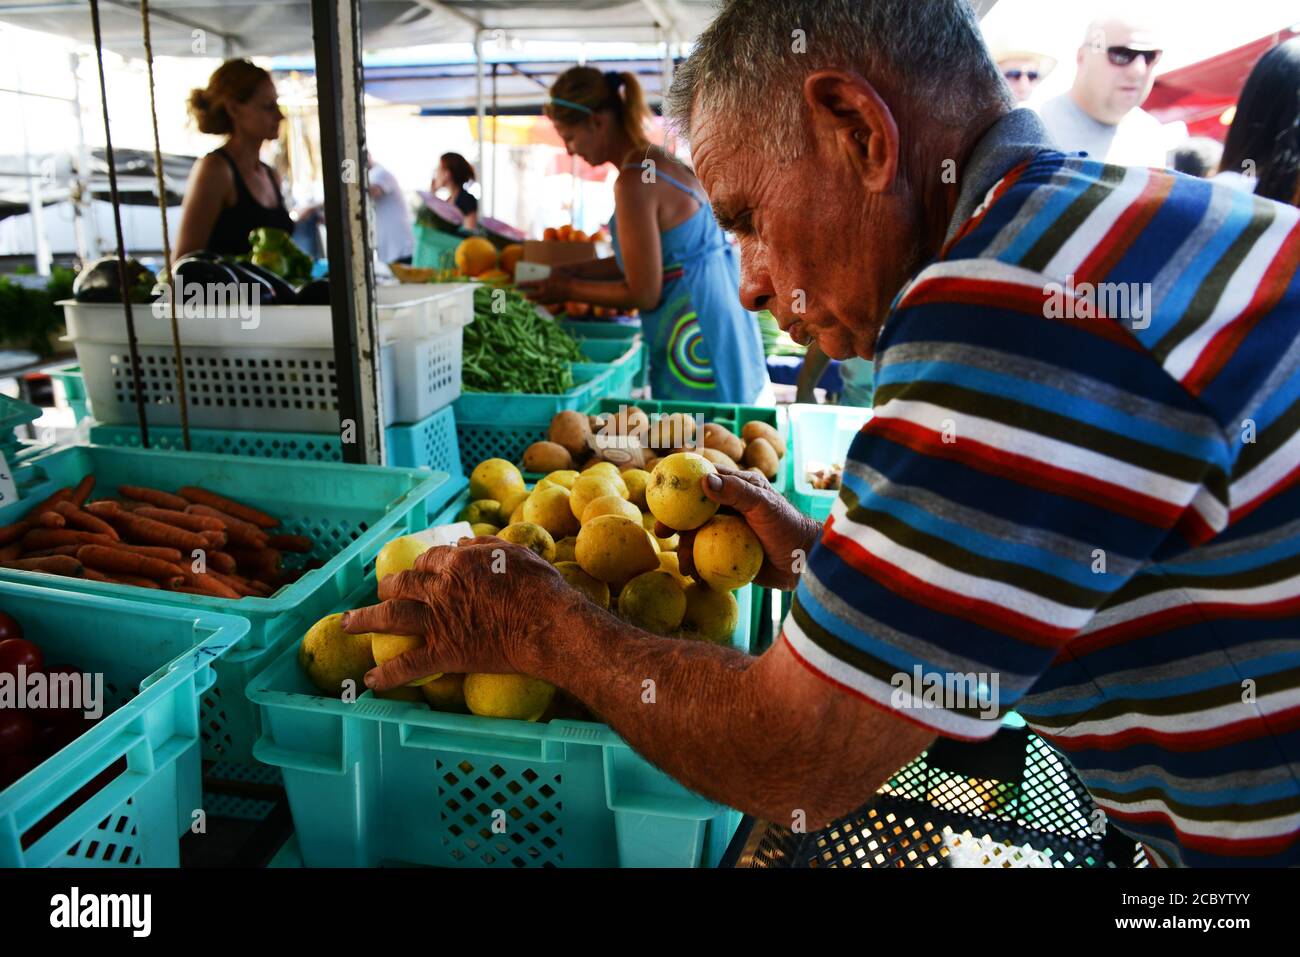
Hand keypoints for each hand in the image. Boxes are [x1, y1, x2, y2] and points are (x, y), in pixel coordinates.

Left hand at [340, 537, 578, 690]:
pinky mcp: (443, 652)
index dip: (423, 566)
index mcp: (456, 562)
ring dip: (364, 620)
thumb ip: (486, 546)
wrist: (547, 624)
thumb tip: (465, 544)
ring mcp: (437, 620)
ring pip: (390, 617)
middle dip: (388, 587)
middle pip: (402, 584)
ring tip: (348, 624)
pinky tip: (371, 681)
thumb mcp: (515, 553)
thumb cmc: (540, 588)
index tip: (422, 572)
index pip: (429, 560)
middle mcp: (439, 588)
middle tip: (381, 592)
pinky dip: (387, 674)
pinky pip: (408, 665)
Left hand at [517, 268, 573, 303]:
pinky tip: (537, 300)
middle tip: (520, 294)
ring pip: (536, 300)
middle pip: (531, 295)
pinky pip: (543, 302)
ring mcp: (548, 299)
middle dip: (525, 294)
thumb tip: (536, 274)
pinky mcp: (552, 302)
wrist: (574, 289)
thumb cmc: (564, 277)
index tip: (515, 285)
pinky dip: (539, 301)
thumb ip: (544, 272)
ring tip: (527, 298)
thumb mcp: (553, 271)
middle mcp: (544, 292)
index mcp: (543, 284)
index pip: (528, 285)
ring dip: (531, 299)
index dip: (521, 285)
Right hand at [659, 466, 820, 590]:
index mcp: (737, 490)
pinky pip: (708, 561)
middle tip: (661, 534)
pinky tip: (695, 578)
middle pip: (694, 514)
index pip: (703, 483)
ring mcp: (729, 534)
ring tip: (685, 568)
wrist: (806, 564)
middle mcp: (730, 510)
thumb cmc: (789, 527)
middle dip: (675, 524)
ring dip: (686, 552)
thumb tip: (704, 481)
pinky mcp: (731, 557)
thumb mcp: (764, 505)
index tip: (662, 496)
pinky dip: (698, 569)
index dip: (680, 489)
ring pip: (698, 540)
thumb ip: (736, 492)